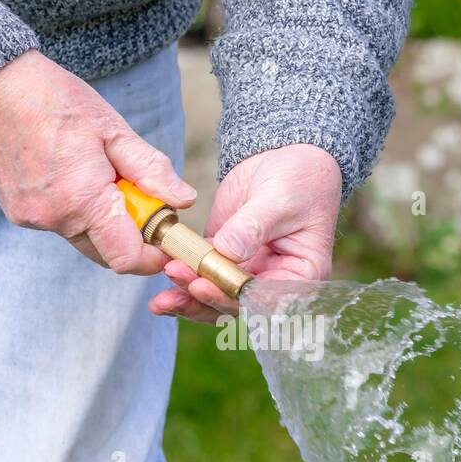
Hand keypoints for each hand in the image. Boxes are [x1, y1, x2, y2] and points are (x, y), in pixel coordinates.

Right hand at [0, 50, 195, 273]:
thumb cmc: (58, 101)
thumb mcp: (114, 130)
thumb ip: (151, 171)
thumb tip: (184, 200)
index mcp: (83, 200)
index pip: (126, 258)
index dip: (152, 255)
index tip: (165, 236)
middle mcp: (55, 218)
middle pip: (106, 253)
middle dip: (129, 235)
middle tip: (134, 196)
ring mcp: (32, 219)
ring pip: (83, 239)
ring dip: (101, 221)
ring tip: (97, 176)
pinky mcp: (19, 213)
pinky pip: (60, 225)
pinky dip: (75, 210)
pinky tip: (70, 175)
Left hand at [148, 143, 341, 321]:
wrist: (283, 158)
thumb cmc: (298, 179)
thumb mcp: (279, 200)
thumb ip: (253, 227)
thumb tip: (226, 250)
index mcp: (300, 275)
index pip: (265, 299)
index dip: (233, 299)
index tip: (203, 287)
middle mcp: (273, 281)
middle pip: (236, 303)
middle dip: (202, 298)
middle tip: (175, 280)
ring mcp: (246, 272)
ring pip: (215, 296)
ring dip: (188, 298)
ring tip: (160, 300)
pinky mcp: (222, 259)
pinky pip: (201, 275)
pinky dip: (182, 280)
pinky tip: (161, 280)